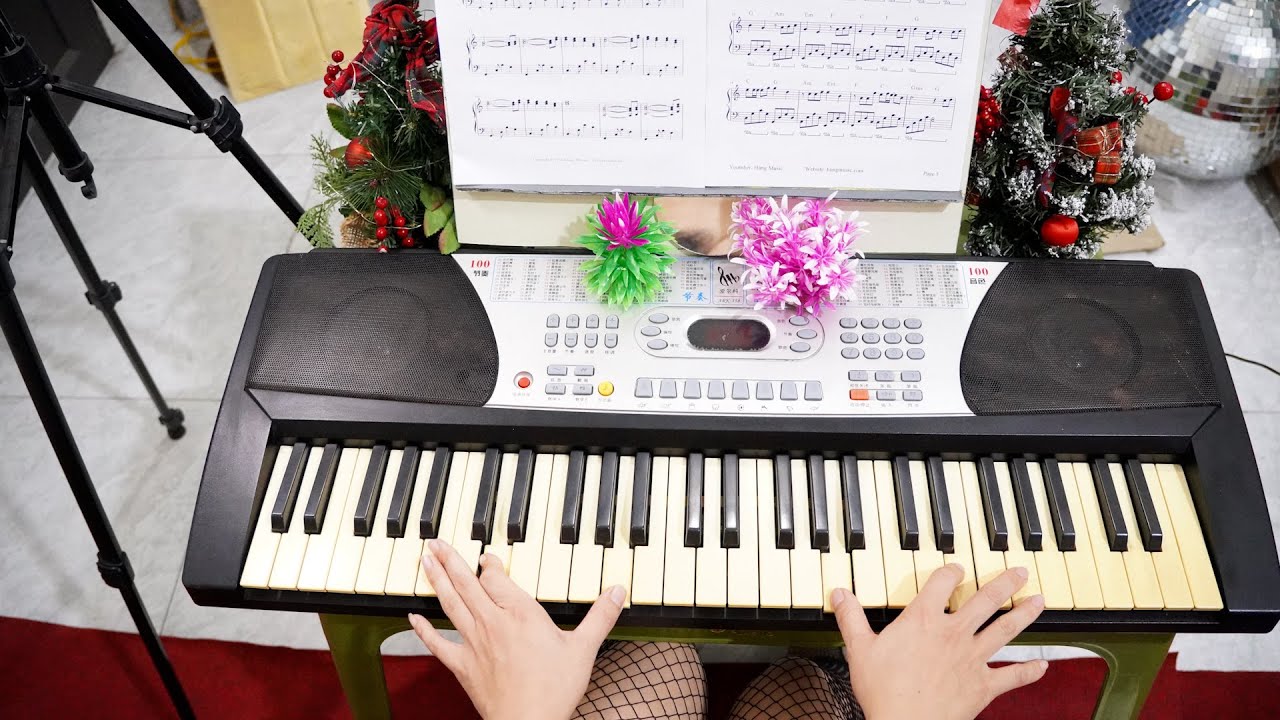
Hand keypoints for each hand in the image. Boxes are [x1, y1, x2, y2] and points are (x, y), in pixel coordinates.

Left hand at [408, 539, 625, 719]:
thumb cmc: (553, 689)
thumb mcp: (584, 649)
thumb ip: (600, 616)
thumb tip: (618, 591)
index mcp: (521, 613)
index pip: (497, 578)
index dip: (489, 563)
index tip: (486, 555)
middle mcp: (492, 622)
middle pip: (467, 583)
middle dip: (451, 560)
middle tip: (437, 542)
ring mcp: (473, 643)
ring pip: (450, 603)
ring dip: (436, 580)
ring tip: (425, 560)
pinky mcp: (462, 665)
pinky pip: (436, 643)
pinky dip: (423, 628)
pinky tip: (413, 615)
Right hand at [833, 565, 1046, 719]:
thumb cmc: (883, 690)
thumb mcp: (859, 649)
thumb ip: (851, 618)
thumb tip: (839, 594)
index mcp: (923, 619)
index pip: (942, 583)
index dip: (950, 571)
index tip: (956, 567)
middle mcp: (953, 632)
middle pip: (985, 600)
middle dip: (1005, 582)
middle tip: (1021, 571)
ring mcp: (972, 658)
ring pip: (1005, 629)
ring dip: (1025, 613)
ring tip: (1039, 600)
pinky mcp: (983, 685)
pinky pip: (1012, 676)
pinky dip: (1029, 671)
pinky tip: (1043, 665)